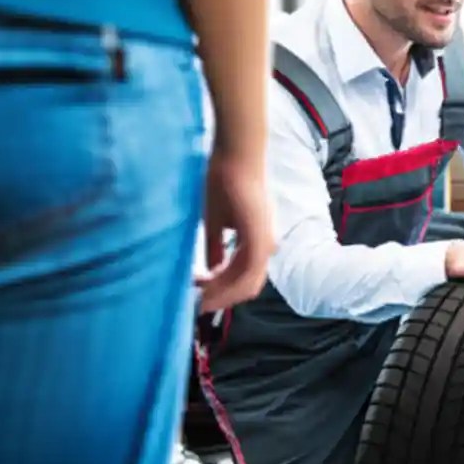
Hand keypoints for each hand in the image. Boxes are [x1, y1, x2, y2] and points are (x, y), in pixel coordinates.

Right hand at [195, 153, 275, 312]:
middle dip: (221, 297)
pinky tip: (208, 290)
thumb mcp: (216, 222)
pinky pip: (247, 273)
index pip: (243, 276)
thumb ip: (216, 247)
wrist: (234, 159)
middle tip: (197, 304)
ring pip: (246, 283)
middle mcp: (265, 246)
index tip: (199, 294)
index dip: (223, 290)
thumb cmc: (223, 183)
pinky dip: (228, 285)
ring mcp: (265, 244)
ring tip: (199, 300)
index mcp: (257, 241)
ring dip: (222, 295)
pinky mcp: (260, 240)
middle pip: (246, 285)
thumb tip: (211, 269)